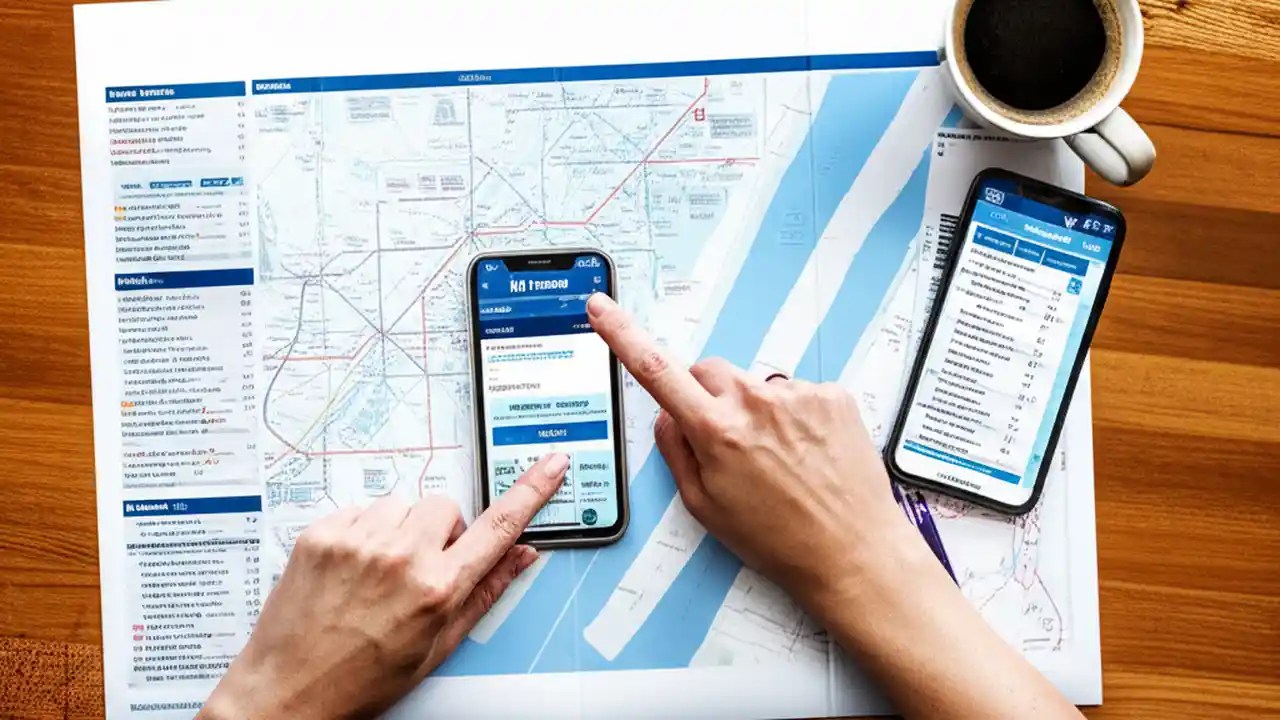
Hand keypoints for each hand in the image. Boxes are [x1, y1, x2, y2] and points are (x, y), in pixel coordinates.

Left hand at [198, 453, 568, 719]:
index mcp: (437, 589)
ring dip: (399, 529)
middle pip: (445, 508)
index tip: (552, 464)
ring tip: (378, 573)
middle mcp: (400, 558)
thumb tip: (521, 556)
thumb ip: (483, 593)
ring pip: (402, 505)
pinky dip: (362, 532)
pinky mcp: (322, 534)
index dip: (531, 491)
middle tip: (421, 568)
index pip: (497, 527)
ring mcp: (358, 541)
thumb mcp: (436, 647)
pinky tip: (351, 569)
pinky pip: (360, 510)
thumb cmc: (361, 679)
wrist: (286, 691)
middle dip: (440, 532)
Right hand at [587, 293, 1082, 719]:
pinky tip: (807, 453)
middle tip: (725, 440)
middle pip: (709, 372)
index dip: (622, 334)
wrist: (852, 551)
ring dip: (757, 410)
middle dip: (707, 396)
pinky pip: (797, 393)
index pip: (656, 370)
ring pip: (755, 385)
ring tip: (779, 459)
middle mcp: (755, 402)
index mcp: (716, 430)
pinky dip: (796, 417)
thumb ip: (676, 451)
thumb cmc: (777, 539)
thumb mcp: (705, 506)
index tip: (601, 307)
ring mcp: (798, 394)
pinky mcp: (832, 395)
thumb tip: (667, 414)